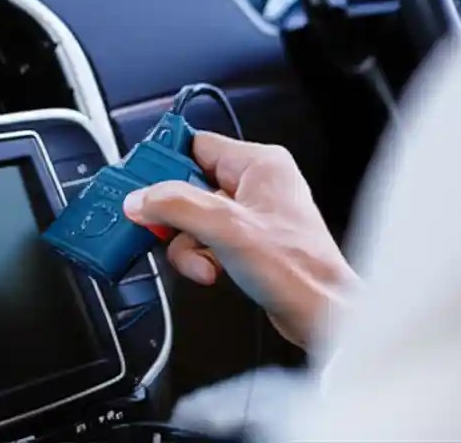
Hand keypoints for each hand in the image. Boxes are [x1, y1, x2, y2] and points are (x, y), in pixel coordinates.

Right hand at [123, 133, 357, 348]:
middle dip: (173, 215)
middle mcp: (255, 184)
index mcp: (258, 164)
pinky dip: (199, 256)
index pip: (194, 144)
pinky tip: (209, 270)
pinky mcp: (246, 242)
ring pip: (192, 217)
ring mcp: (250, 214)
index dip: (164, 161)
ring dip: (186, 243)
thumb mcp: (225, 229)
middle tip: (156, 226)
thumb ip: (176, 207)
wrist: (322, 316)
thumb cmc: (300, 270)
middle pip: (187, 184)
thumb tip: (141, 199)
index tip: (138, 181)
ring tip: (199, 260)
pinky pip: (204, 239)